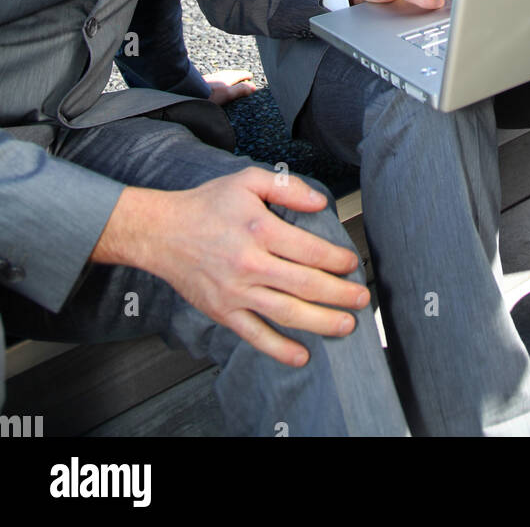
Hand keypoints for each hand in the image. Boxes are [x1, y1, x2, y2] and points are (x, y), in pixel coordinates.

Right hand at [92, 168, 369, 364]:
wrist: (161, 232)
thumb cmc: (207, 204)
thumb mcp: (248, 180)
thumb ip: (287, 188)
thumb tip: (320, 202)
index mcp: (260, 229)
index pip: (310, 250)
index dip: (337, 260)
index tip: (352, 264)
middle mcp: (250, 264)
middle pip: (306, 285)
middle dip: (340, 294)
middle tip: (362, 298)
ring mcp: (236, 292)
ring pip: (288, 313)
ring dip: (322, 322)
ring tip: (347, 325)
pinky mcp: (223, 312)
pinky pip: (255, 336)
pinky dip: (280, 349)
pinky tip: (302, 355)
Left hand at [203, 69, 255, 104]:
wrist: (187, 95)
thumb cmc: (207, 95)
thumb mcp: (228, 93)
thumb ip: (240, 89)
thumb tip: (253, 86)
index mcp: (226, 78)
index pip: (239, 74)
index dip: (246, 75)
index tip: (251, 76)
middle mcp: (219, 77)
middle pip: (232, 74)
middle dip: (238, 76)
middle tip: (244, 77)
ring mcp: (211, 79)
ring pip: (223, 77)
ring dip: (230, 78)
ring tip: (233, 81)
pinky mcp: (203, 84)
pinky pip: (217, 80)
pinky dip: (222, 82)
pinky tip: (218, 86)